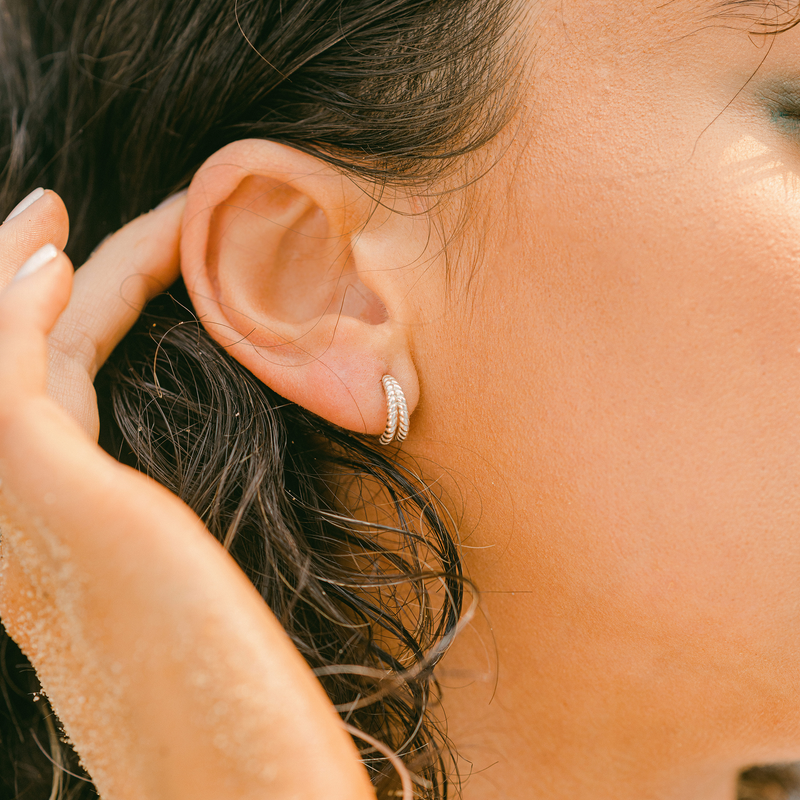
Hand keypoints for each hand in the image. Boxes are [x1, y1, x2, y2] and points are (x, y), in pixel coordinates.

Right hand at [0, 193, 374, 799]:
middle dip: (27, 289)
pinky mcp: (42, 492)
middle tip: (57, 221)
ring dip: (28, 277)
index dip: (61, 328)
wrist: (227, 774)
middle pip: (6, 375)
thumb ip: (192, 547)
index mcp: (54, 549)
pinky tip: (57, 256)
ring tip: (59, 214)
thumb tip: (229, 505)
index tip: (99, 266)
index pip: (44, 407)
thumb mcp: (209, 602)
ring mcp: (13, 512)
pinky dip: (19, 307)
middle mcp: (12, 529)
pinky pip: (9, 375)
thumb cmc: (240, 696)